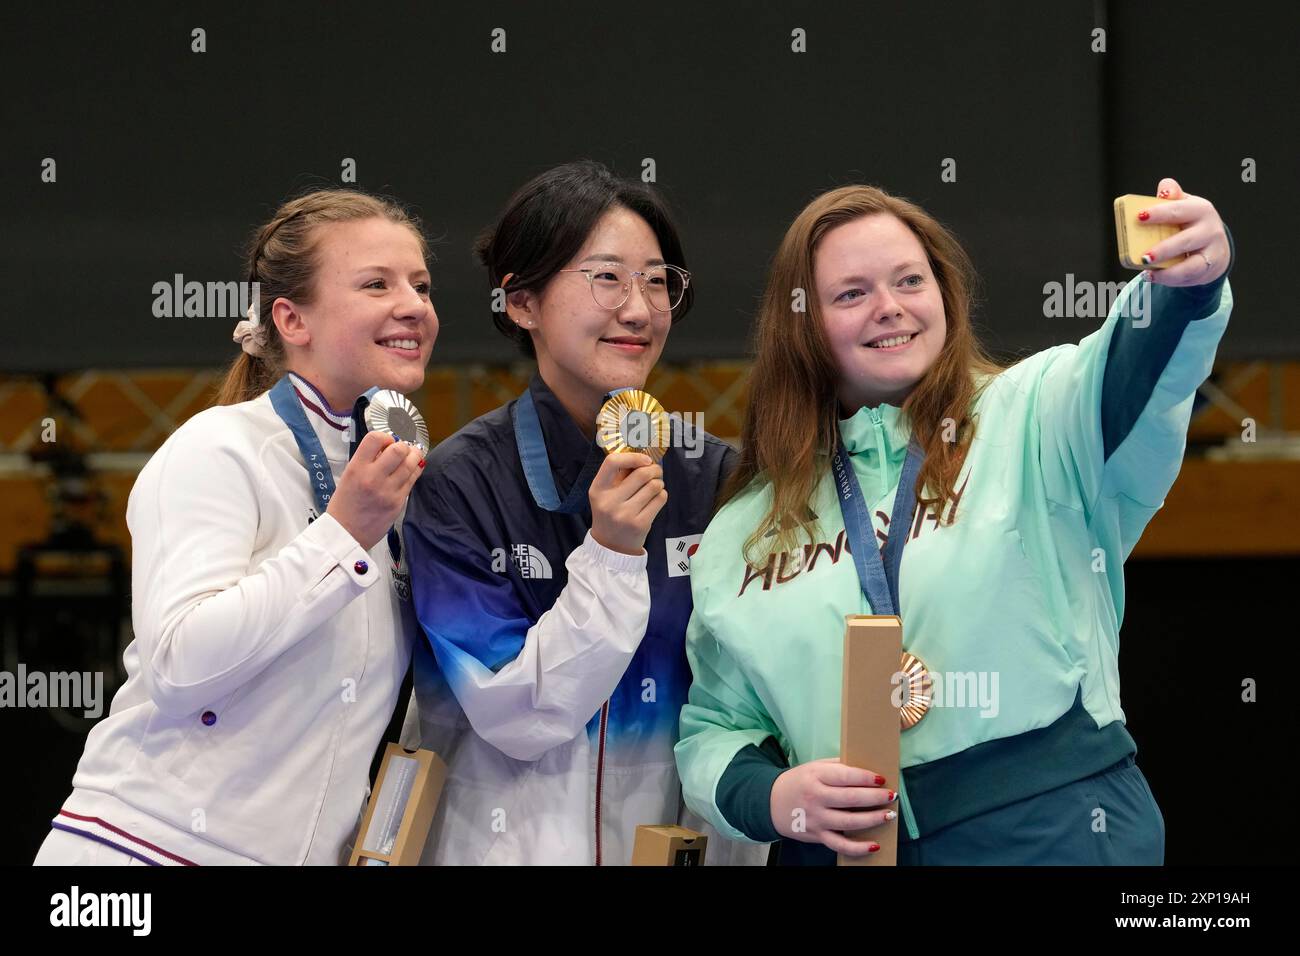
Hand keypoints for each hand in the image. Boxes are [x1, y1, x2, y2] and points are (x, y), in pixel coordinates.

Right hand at [326, 431, 424, 549]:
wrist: (346, 534)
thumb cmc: (345, 505)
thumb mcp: (348, 476)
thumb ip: (366, 461)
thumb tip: (387, 447)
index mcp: (356, 468)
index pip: (375, 439)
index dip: (384, 436)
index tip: (386, 442)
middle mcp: (373, 477)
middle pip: (399, 449)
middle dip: (403, 446)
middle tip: (401, 450)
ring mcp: (388, 491)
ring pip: (410, 463)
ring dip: (413, 455)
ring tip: (411, 455)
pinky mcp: (399, 502)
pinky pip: (413, 479)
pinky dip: (415, 470)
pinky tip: (413, 467)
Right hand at [587, 452, 666, 555]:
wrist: (611, 546)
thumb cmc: (610, 513)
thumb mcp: (605, 494)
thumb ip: (619, 475)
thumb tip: (642, 456)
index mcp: (597, 490)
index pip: (611, 462)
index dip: (632, 457)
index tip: (645, 460)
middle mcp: (609, 502)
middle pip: (641, 473)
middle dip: (654, 469)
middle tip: (656, 471)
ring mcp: (625, 514)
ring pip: (654, 486)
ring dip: (659, 483)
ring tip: (655, 487)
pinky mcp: (640, 524)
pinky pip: (660, 499)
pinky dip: (662, 495)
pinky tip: (655, 499)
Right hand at [770, 758, 897, 856]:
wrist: (771, 802)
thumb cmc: (799, 782)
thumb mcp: (814, 767)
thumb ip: (837, 767)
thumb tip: (867, 768)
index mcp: (815, 776)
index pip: (844, 776)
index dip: (865, 777)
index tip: (882, 778)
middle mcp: (815, 798)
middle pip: (851, 799)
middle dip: (875, 798)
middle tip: (892, 795)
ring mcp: (817, 819)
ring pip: (849, 822)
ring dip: (873, 819)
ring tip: (889, 814)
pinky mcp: (818, 836)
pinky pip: (840, 845)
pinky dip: (858, 848)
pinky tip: (874, 845)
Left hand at [1137, 177, 1229, 286]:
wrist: (1214, 247)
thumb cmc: (1190, 224)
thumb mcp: (1184, 207)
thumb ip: (1172, 199)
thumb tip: (1164, 188)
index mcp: (1200, 209)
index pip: (1178, 210)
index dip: (1159, 213)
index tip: (1140, 217)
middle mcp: (1209, 229)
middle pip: (1185, 240)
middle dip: (1163, 249)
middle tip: (1143, 256)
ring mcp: (1211, 250)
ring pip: (1190, 263)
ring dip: (1167, 270)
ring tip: (1147, 269)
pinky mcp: (1208, 269)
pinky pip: (1188, 275)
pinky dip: (1169, 278)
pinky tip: (1151, 276)